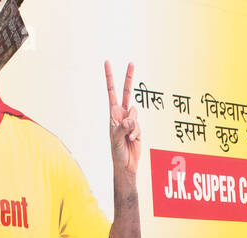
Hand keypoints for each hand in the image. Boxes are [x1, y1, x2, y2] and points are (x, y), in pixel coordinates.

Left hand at [105, 61, 140, 175]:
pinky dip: (136, 133)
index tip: (107, 62)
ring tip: (128, 138)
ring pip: (136, 113)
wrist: (126, 165)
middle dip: (129, 78)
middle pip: (127, 93)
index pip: (111, 93)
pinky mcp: (138, 129)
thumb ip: (122, 128)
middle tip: (131, 62)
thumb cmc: (117, 153)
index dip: (110, 78)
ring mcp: (131, 121)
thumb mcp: (116, 140)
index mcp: (112, 115)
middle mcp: (121, 115)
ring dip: (133, 126)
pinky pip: (139, 125)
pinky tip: (132, 141)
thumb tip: (130, 119)